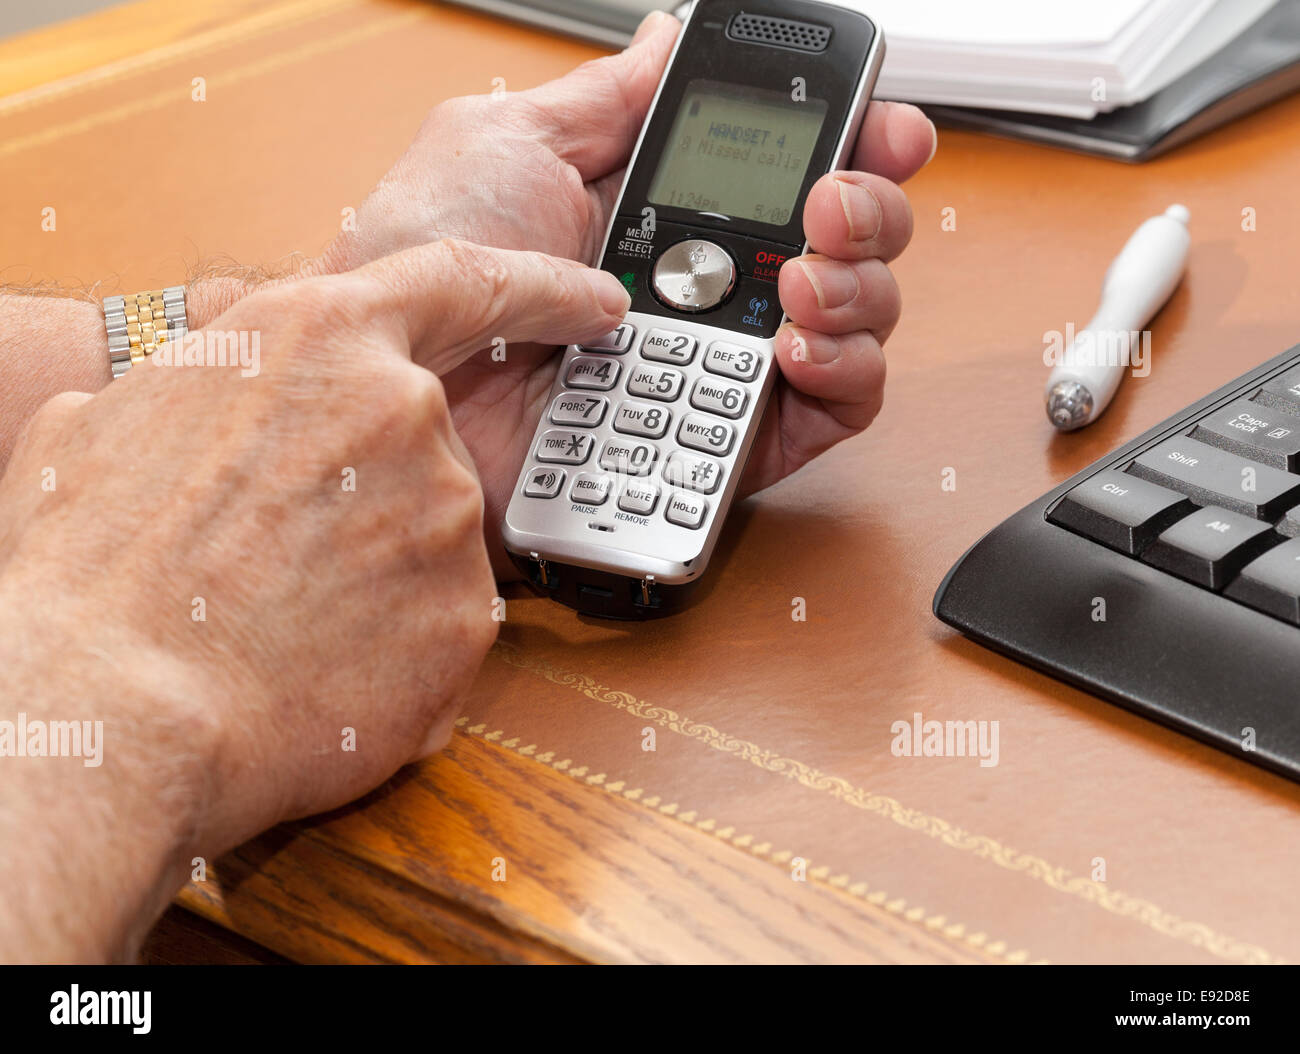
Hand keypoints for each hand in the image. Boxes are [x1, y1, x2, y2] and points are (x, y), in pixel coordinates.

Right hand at [0, 241, 627, 960]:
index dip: (542, 290)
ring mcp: (449, 515)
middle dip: (375, 496)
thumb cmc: (93, 569)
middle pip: (430, 444)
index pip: (466, 282)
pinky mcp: (470, 614)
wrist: (116, 708)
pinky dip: (397, 641)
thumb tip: (200, 409)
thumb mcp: (113, 422)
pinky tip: (322, 663)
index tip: (599, 304)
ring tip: (281, 617)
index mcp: (318, 337)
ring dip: (378, 574)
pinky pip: (444, 619)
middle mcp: (405, 412)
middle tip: (289, 554)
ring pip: (435, 539)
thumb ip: (202, 391)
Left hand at [317, 13, 935, 575]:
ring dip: (859, 290)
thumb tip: (668, 39)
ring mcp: (719, 365)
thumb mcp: (513, 141)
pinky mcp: (723, 444)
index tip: (884, 127)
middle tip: (827, 208)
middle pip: (848, 243)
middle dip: (868, 212)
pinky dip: (842, 377)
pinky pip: (826, 414)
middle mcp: (706, 285)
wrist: (395, 376)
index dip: (856, 144)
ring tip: (801, 285)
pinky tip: (794, 351)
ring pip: (856, 324)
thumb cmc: (424, 259)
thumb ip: (609, 99)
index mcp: (666, 211)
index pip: (794, 173)